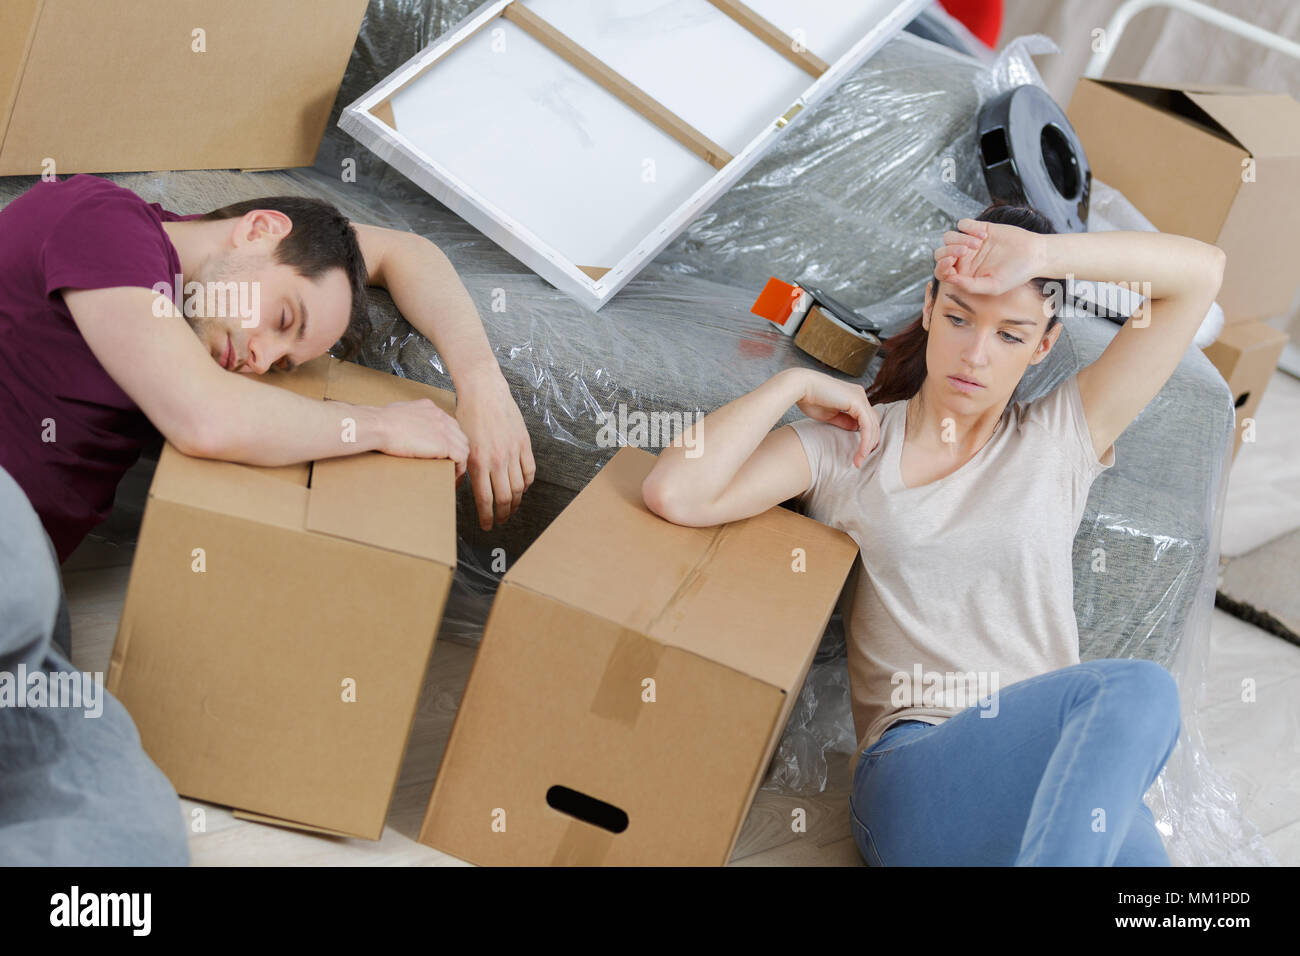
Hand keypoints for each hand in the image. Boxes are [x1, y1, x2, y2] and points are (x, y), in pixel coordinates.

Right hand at [377, 398, 469, 480]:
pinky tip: (453, 476)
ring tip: (453, 474)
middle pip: (459, 436)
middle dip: (457, 450)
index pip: (449, 424)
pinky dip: (460, 469)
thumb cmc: (381, 422)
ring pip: (463, 447)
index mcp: (431, 408)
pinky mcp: (444, 444)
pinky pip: (461, 458)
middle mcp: (441, 417)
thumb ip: (408, 417)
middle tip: (452, 464)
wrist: (380, 426)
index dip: (449, 439)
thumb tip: (402, 425)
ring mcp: (445, 430)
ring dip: (460, 462)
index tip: (445, 452)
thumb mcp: (399, 412)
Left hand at [455, 373, 535, 530]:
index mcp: (478, 462)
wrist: (484, 391)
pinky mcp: (523, 443)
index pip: (485, 500)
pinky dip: (527, 483)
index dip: (486, 517)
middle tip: (500, 521)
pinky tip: (522, 487)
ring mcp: (513, 452)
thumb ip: (462, 464)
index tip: (487, 525)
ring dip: (516, 502)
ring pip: (518, 488)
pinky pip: (530, 470)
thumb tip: (464, 482)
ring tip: (511, 508)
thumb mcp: (459, 441)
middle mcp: (497, 460)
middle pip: (504, 498)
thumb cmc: (467, 413)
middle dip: (502, 514)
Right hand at [794, 370, 879, 467]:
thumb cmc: (810, 399)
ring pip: (873, 426)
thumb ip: (844, 421)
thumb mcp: (830, 415)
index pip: (867, 419)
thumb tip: (856, 429)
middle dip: (870, 443)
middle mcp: (860, 395)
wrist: (801, 387)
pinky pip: (867, 426)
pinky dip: (865, 441)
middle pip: (873, 423)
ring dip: (868, 445)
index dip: (866, 437)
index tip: (859, 453)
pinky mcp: (857, 402)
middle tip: (861, 460)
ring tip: (859, 460)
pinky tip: (860, 453)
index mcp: (854, 397)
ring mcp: (860, 397)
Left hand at [933, 218, 1044, 296]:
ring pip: (949, 237)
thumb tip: (949, 279)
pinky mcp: (979, 228)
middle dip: (948, 251)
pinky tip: (984, 235)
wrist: (1034, 255)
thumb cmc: (1016, 274)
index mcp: (964, 275)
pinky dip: (969, 227)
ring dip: (959, 239)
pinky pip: (963, 224)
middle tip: (964, 252)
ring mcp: (970, 243)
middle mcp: (964, 259)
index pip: (942, 271)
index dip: (941, 267)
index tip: (951, 263)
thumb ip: (969, 286)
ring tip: (978, 243)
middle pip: (940, 253)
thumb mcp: (993, 286)